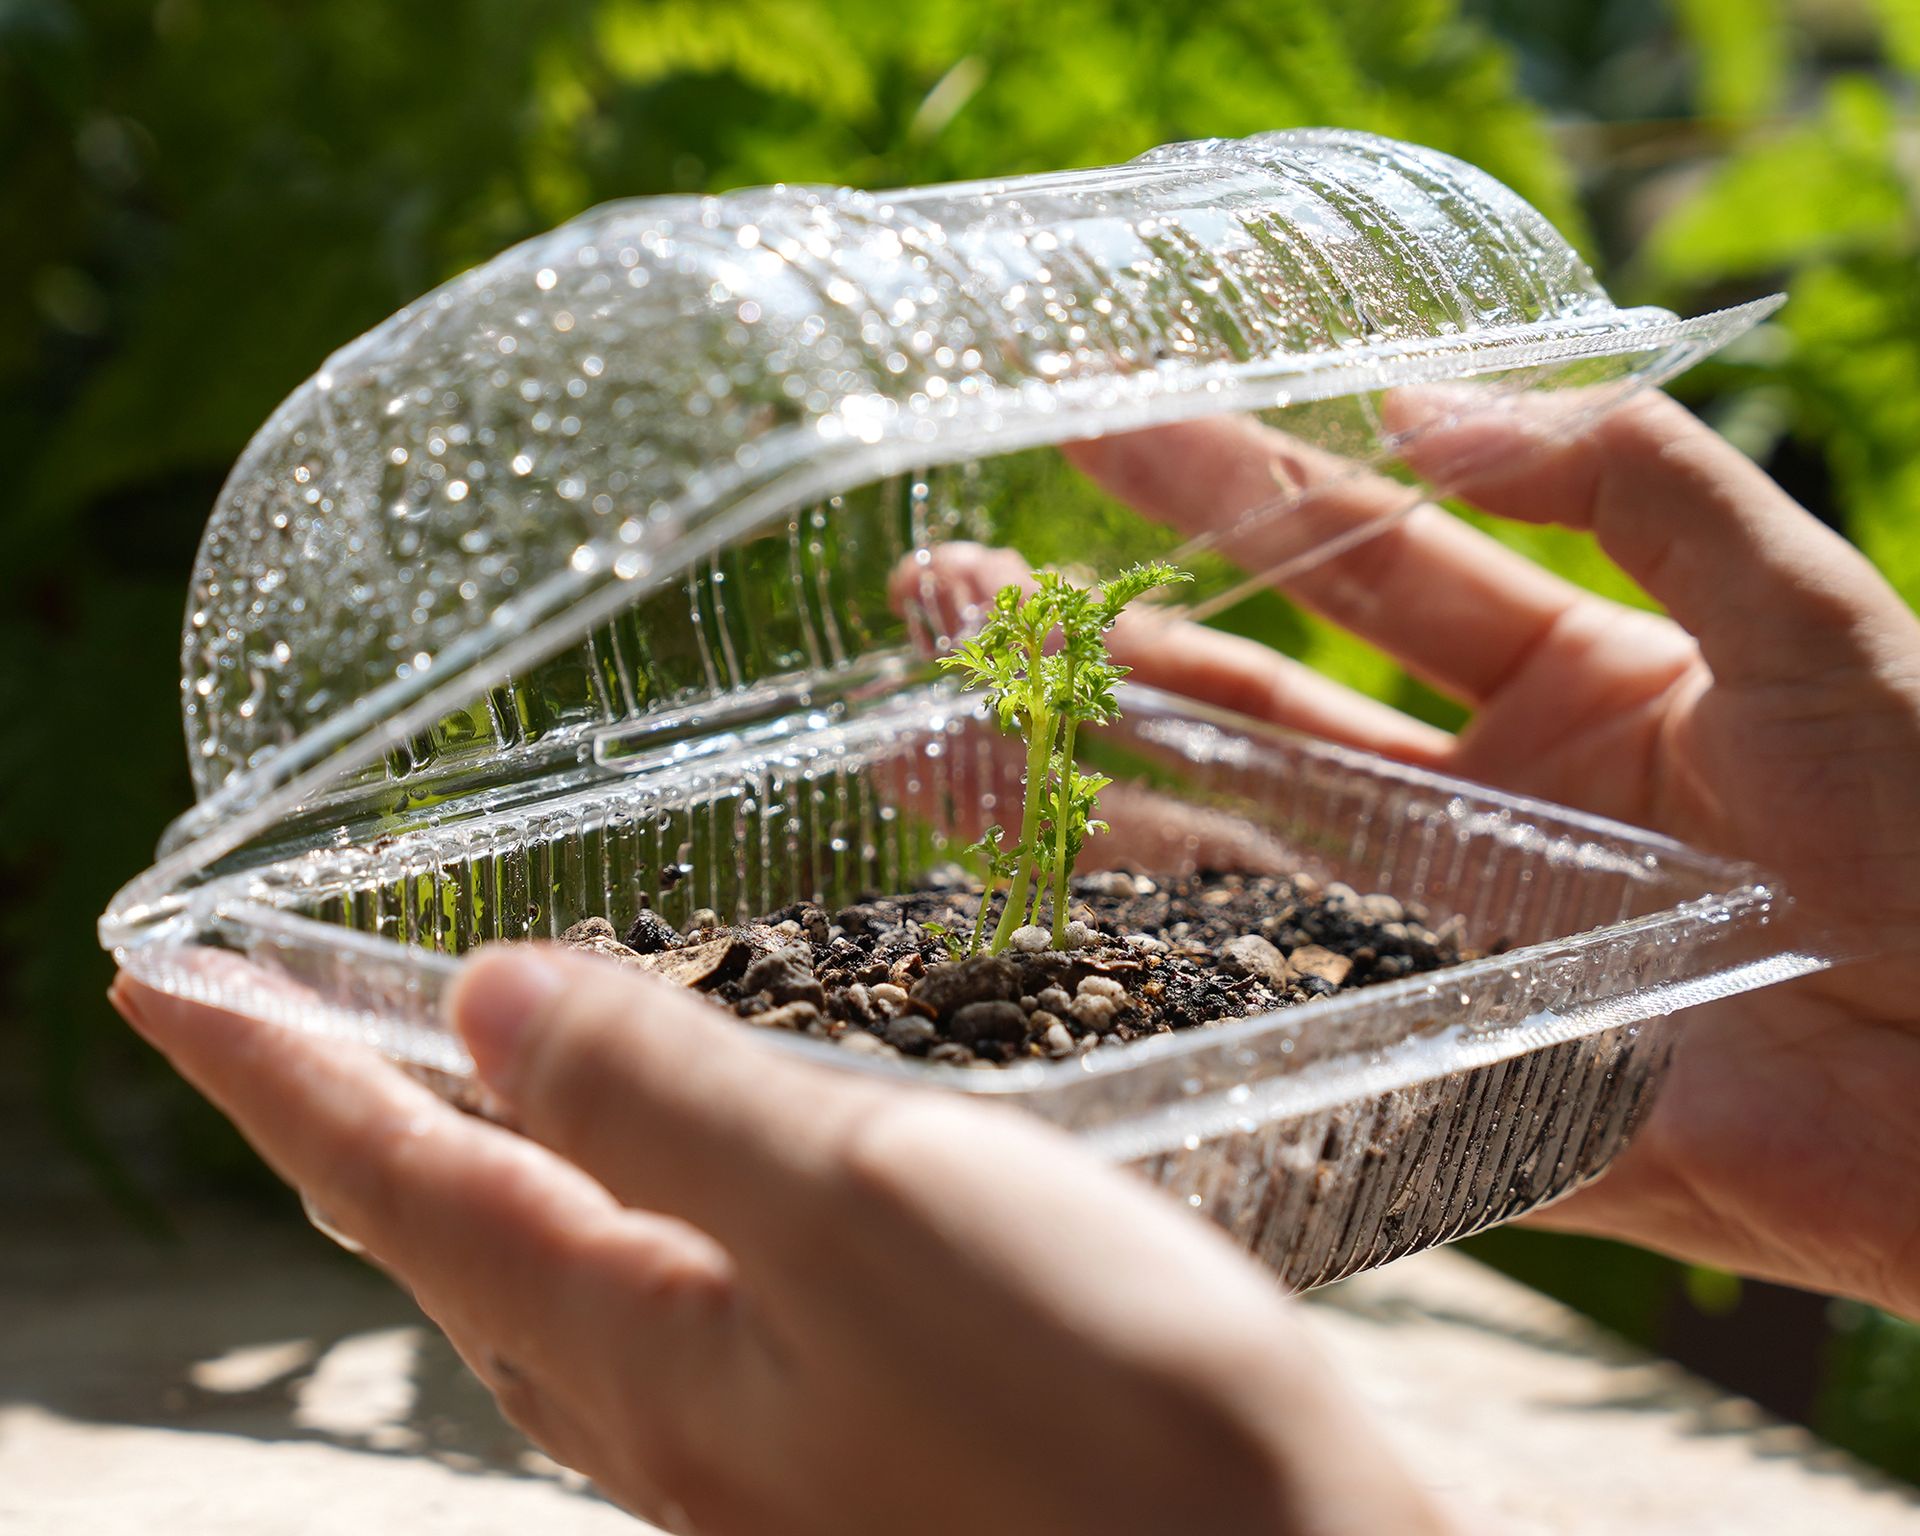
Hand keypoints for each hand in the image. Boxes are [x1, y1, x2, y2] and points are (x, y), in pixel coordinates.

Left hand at [111, 954, 1458, 1535]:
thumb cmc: (1091, 1409)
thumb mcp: (856, 1203)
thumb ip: (664, 1100)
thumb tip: (482, 1007)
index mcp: (640, 1354)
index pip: (394, 1184)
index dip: (266, 1072)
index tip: (157, 981)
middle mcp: (671, 1419)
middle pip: (447, 1249)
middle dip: (342, 1128)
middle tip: (275, 1031)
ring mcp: (762, 1445)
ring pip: (552, 1287)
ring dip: (467, 1173)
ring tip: (433, 1087)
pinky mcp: (857, 1439)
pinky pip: (668, 1307)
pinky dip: (615, 1211)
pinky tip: (667, 1183)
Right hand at [1025, 387, 1919, 1315]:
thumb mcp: (1808, 613)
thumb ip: (1633, 483)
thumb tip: (1416, 407)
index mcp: (1567, 679)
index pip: (1356, 559)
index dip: (1225, 487)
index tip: (1094, 420)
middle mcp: (1477, 805)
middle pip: (1243, 710)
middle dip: (1091, 649)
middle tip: (938, 603)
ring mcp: (1442, 939)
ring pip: (1222, 856)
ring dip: (1077, 800)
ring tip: (924, 747)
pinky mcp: (1436, 1067)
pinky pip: (1271, 1014)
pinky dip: (1148, 979)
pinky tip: (1031, 937)